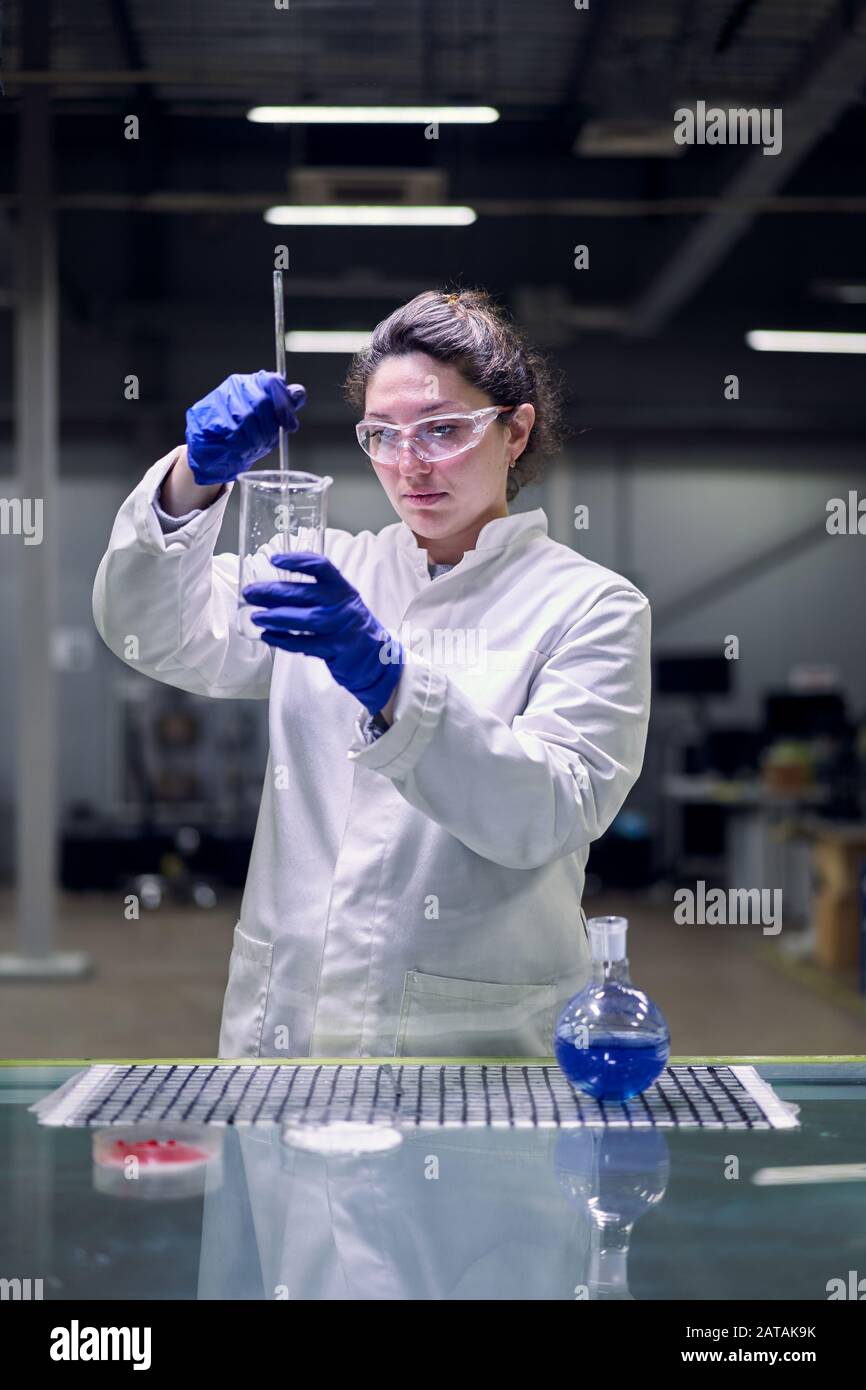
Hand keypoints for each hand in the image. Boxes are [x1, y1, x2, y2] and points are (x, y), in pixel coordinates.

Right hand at [185, 371, 305, 484]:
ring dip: (253, 437)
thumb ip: (284, 406)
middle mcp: (237, 385)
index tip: (289, 425)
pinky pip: (231, 429)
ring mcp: (222, 396)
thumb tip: (298, 393)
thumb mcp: (270, 421)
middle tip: (266, 441)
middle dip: (268, 427)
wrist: (213, 448)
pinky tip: (237, 445)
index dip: (284, 404)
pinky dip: (239, 442)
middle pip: (262, 401)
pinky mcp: (208, 412)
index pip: (273, 382)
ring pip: (247, 417)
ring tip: (251, 445)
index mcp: (254, 382)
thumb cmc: (243, 434)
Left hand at [243, 553, 403, 715]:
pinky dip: (284, 641)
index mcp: (342, 588)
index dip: (297, 561)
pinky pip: (306, 645)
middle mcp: (343, 605)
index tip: (275, 559)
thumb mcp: (339, 604)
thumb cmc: (349, 627)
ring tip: (256, 617)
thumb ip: (314, 595)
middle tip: (251, 593)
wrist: (375, 658)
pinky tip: (269, 636)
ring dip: (276, 618)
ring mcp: (342, 628)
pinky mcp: (337, 649)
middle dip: (273, 592)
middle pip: (305, 594)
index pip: (322, 566)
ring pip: (305, 620)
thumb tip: (270, 592)